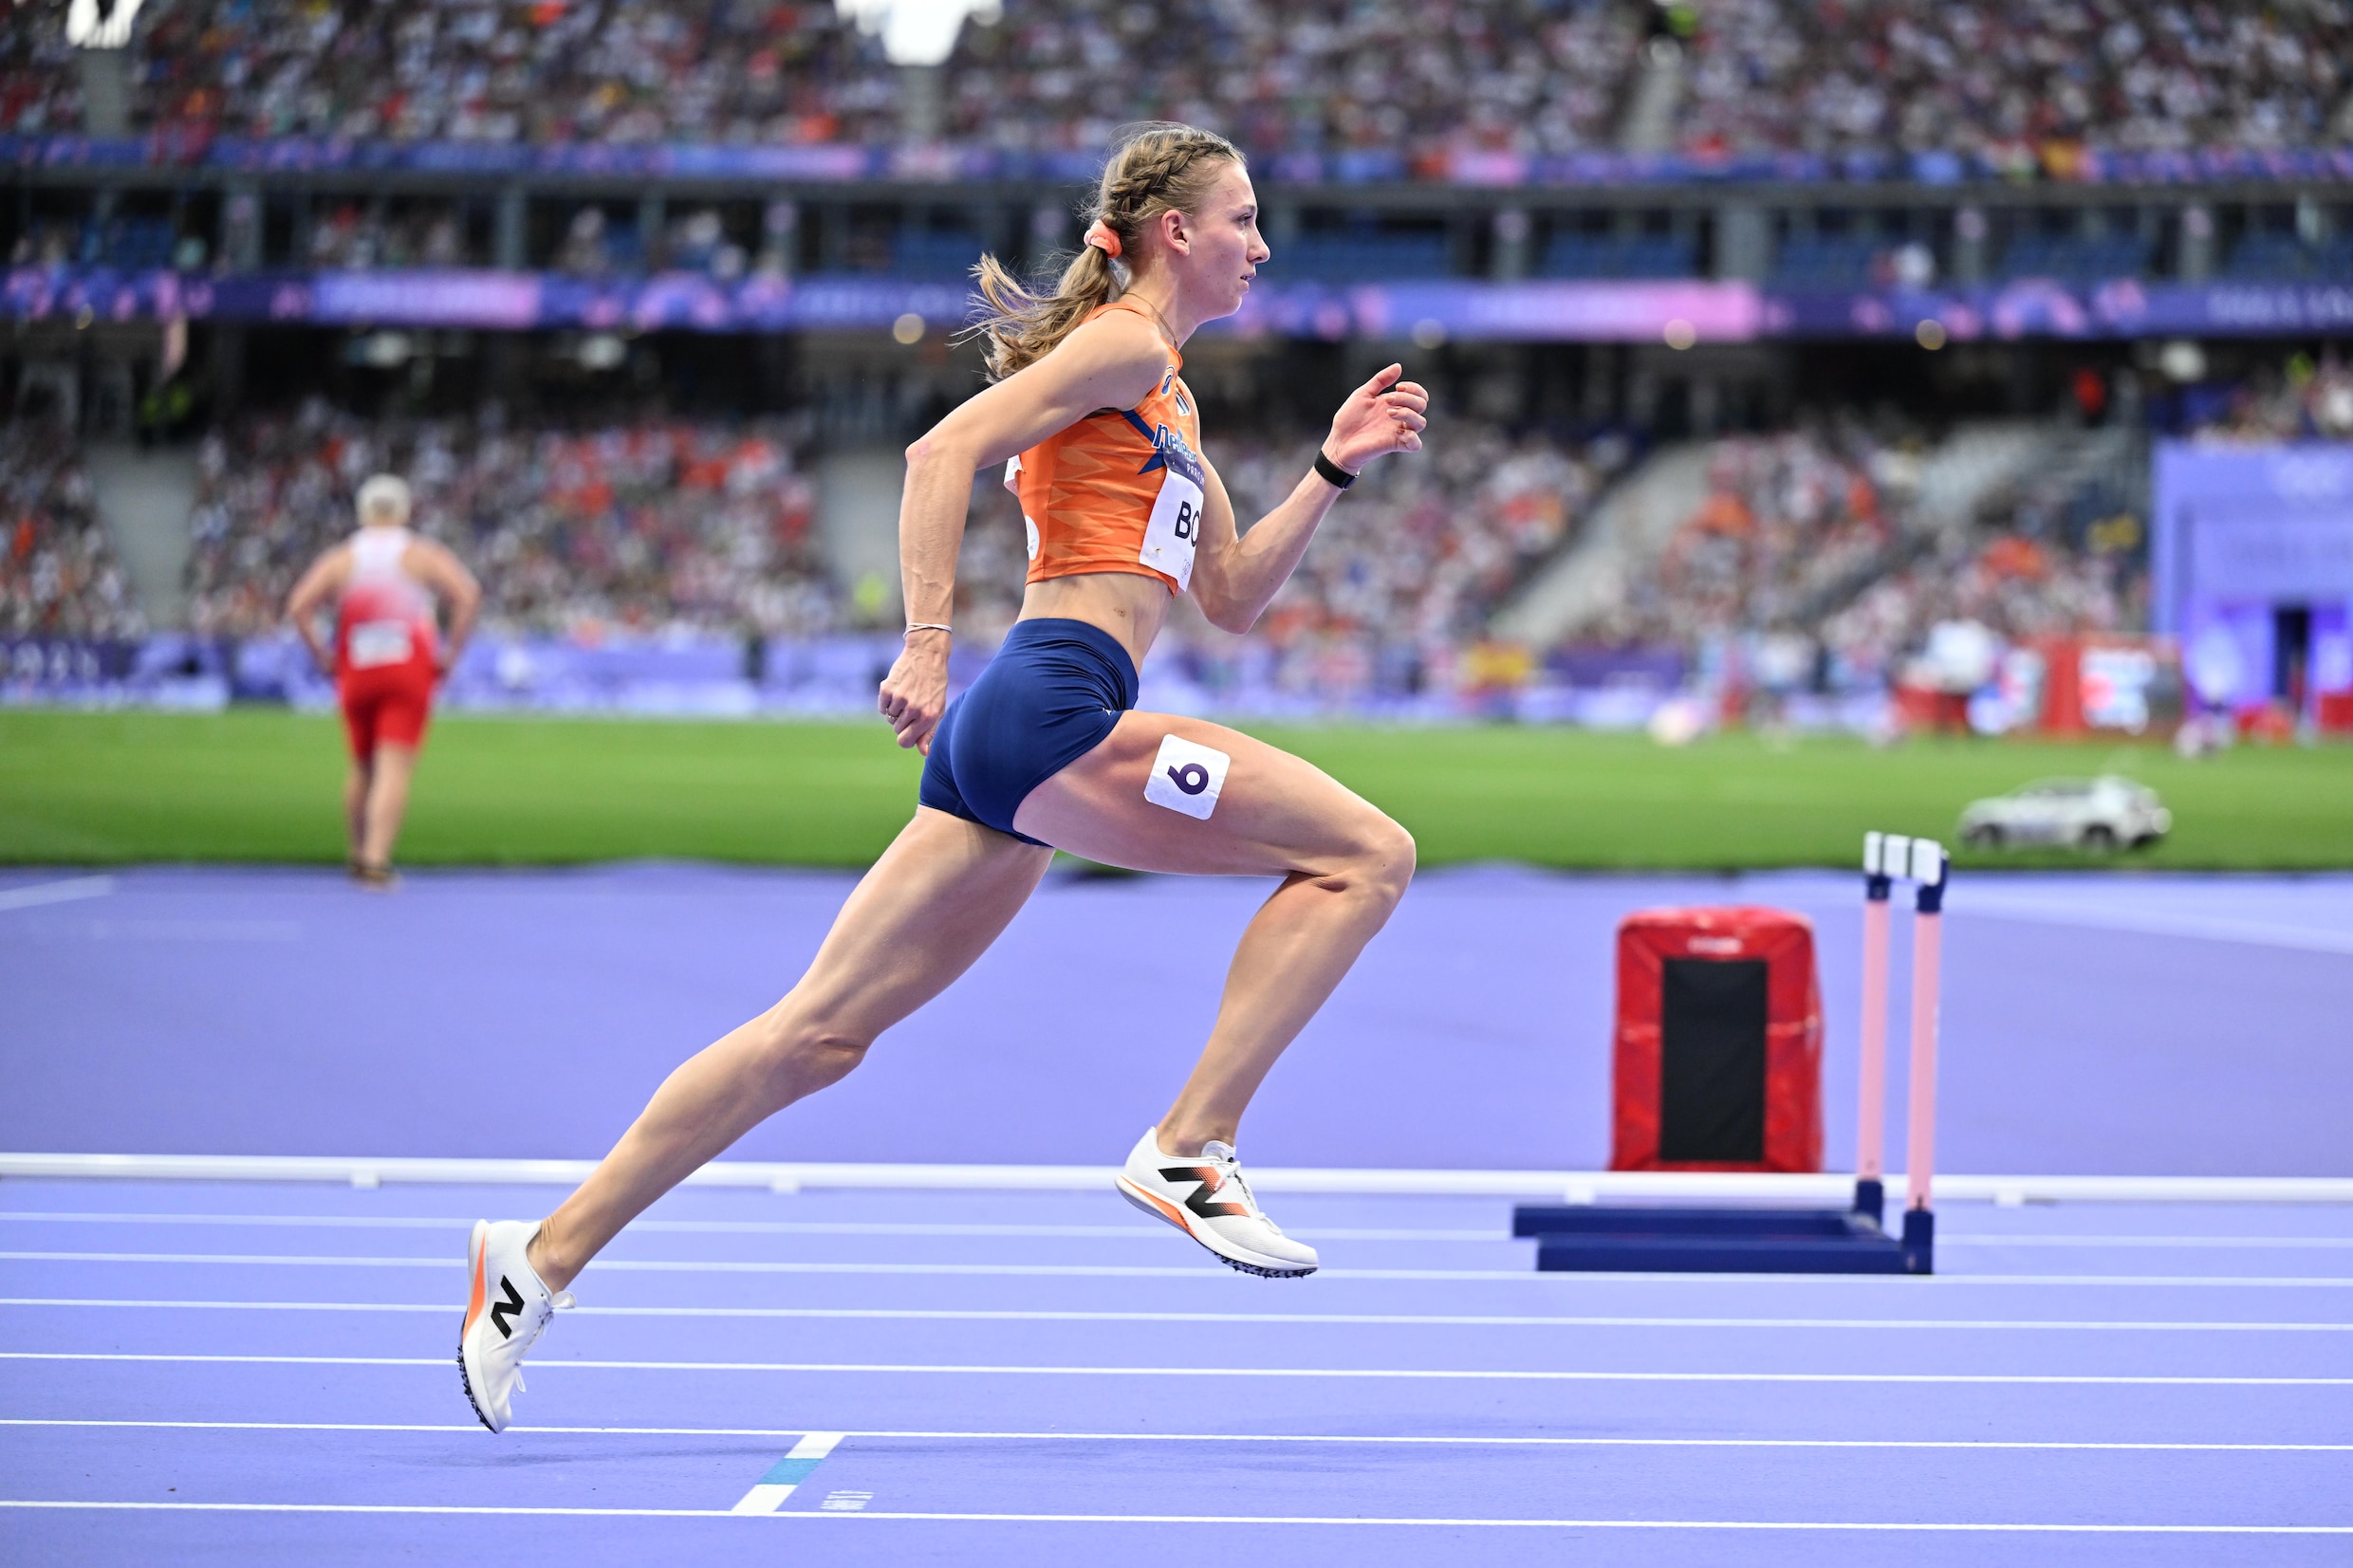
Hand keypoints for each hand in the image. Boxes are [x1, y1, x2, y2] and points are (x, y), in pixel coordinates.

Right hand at [878, 631, 949, 752]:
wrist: (927, 654)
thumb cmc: (935, 684)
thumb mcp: (938, 708)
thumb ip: (930, 732)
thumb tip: (924, 752)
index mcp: (928, 717)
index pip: (906, 741)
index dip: (904, 740)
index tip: (906, 734)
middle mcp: (914, 709)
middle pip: (896, 730)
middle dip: (902, 722)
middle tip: (911, 706)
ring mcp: (899, 699)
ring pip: (889, 717)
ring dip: (895, 710)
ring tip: (907, 695)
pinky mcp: (887, 689)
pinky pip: (881, 706)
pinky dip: (887, 702)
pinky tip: (898, 689)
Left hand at [1323, 364, 1428, 473]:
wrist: (1339, 440)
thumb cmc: (1349, 418)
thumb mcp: (1363, 394)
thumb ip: (1381, 380)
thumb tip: (1398, 366)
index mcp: (1395, 404)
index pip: (1419, 395)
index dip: (1414, 388)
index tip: (1398, 387)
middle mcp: (1400, 417)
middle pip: (1421, 405)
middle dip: (1408, 398)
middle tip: (1387, 399)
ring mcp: (1399, 432)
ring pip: (1421, 422)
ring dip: (1408, 414)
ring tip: (1388, 413)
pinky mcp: (1394, 445)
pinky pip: (1415, 444)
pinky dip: (1411, 436)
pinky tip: (1397, 431)